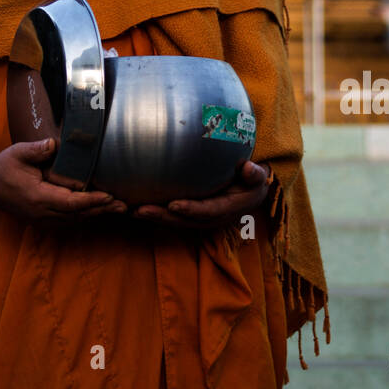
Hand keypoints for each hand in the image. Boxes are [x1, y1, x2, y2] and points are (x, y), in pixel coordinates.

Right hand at [0, 138, 126, 222]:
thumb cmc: (4, 166)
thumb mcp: (17, 153)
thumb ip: (36, 149)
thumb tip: (54, 144)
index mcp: (38, 197)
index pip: (71, 202)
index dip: (92, 201)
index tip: (109, 196)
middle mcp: (42, 213)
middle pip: (77, 215)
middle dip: (101, 210)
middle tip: (124, 206)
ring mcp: (41, 219)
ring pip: (74, 221)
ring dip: (95, 215)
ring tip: (116, 209)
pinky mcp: (41, 220)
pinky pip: (67, 222)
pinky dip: (84, 217)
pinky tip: (96, 211)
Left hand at [133, 160, 271, 230]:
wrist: (250, 192)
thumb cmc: (251, 180)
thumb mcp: (257, 177)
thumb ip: (254, 174)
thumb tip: (248, 168)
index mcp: (228, 209)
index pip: (207, 211)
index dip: (191, 210)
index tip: (174, 205)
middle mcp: (211, 218)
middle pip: (184, 220)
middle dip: (162, 217)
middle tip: (140, 210)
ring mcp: (199, 218)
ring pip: (175, 221)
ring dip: (154, 217)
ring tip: (132, 210)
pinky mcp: (190, 215)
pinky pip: (172, 216)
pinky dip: (155, 213)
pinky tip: (135, 206)